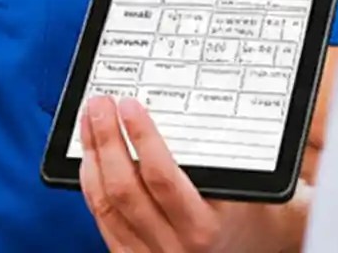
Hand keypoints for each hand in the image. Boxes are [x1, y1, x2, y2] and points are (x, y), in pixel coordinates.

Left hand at [79, 96, 302, 252]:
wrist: (246, 249)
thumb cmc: (247, 212)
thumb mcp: (245, 184)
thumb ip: (221, 153)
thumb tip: (194, 100)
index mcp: (204, 226)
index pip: (163, 179)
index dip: (142, 139)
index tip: (131, 106)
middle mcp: (174, 246)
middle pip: (125, 188)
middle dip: (107, 140)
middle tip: (101, 104)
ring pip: (106, 203)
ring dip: (93, 156)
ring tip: (90, 121)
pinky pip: (101, 219)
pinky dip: (91, 183)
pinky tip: (90, 157)